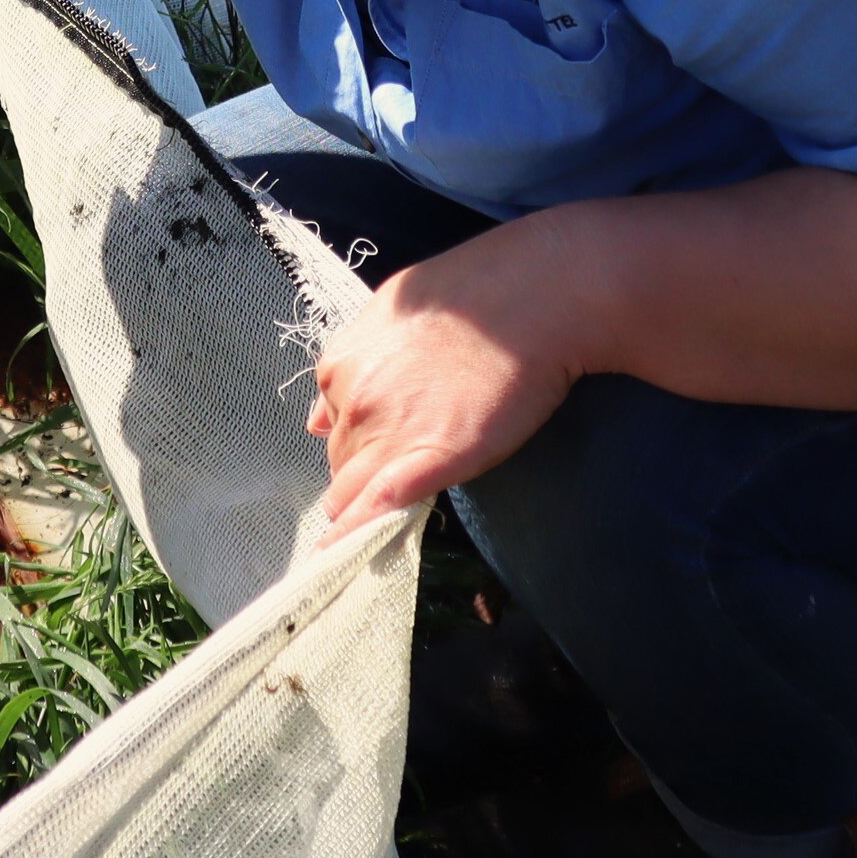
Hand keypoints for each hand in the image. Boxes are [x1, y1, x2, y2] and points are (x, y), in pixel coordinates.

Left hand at [307, 209, 597, 530]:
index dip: (358, 444)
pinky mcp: (429, 460)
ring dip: (365, 507)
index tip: (376, 457)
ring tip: (377, 528)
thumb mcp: (391, 312)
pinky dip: (355, 539)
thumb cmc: (475, 295)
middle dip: (362, 474)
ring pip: (352, 494)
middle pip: (342, 463)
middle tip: (401, 477)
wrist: (537, 295)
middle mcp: (353, 401)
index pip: (333, 429)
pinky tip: (340, 562)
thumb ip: (353, 362)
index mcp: (342, 365)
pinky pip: (374, 510)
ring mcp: (387, 433)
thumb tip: (319, 414)